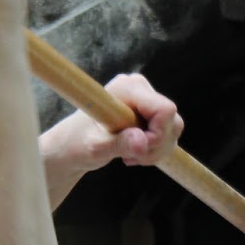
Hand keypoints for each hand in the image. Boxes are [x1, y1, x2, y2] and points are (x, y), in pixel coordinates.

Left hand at [41, 73, 184, 176]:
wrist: (71, 144)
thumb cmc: (76, 144)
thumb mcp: (95, 148)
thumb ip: (119, 144)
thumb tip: (142, 142)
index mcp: (126, 88)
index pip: (165, 110)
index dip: (158, 135)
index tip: (137, 150)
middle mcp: (138, 87)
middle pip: (173, 121)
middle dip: (156, 146)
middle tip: (130, 157)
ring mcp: (145, 98)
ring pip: (173, 128)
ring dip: (155, 150)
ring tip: (129, 156)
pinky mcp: (149, 109)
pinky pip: (168, 132)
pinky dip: (155, 148)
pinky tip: (133, 151)